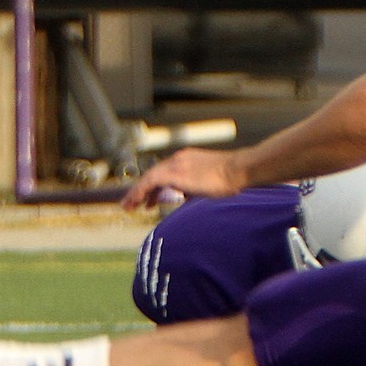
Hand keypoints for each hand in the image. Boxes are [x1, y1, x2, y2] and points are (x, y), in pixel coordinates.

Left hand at [121, 147, 245, 209]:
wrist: (237, 170)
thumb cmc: (230, 178)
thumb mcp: (209, 183)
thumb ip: (196, 188)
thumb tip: (188, 197)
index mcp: (187, 160)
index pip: (164, 173)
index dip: (154, 187)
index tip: (149, 198)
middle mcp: (178, 159)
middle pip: (154, 174)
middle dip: (141, 190)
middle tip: (132, 203)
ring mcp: (175, 165)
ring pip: (149, 177)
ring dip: (137, 192)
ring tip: (128, 206)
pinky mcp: (174, 172)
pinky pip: (150, 181)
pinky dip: (140, 191)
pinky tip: (134, 202)